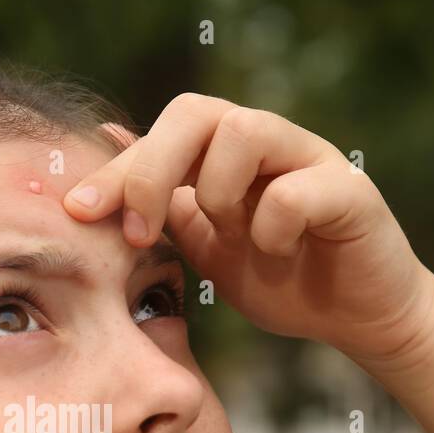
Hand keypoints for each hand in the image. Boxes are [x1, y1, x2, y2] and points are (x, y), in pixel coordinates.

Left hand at [64, 93, 433, 366]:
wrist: (356, 320)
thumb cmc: (282, 280)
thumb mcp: (207, 249)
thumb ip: (165, 209)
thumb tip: (111, 151)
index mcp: (226, 155)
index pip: (162, 134)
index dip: (116, 170)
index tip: (77, 212)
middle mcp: (267, 143)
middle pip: (195, 112)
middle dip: (151, 172)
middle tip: (137, 232)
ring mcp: (310, 159)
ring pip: (244, 130)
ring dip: (218, 191)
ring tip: (229, 234)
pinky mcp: (350, 191)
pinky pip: (296, 189)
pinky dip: (273, 228)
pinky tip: (280, 255)